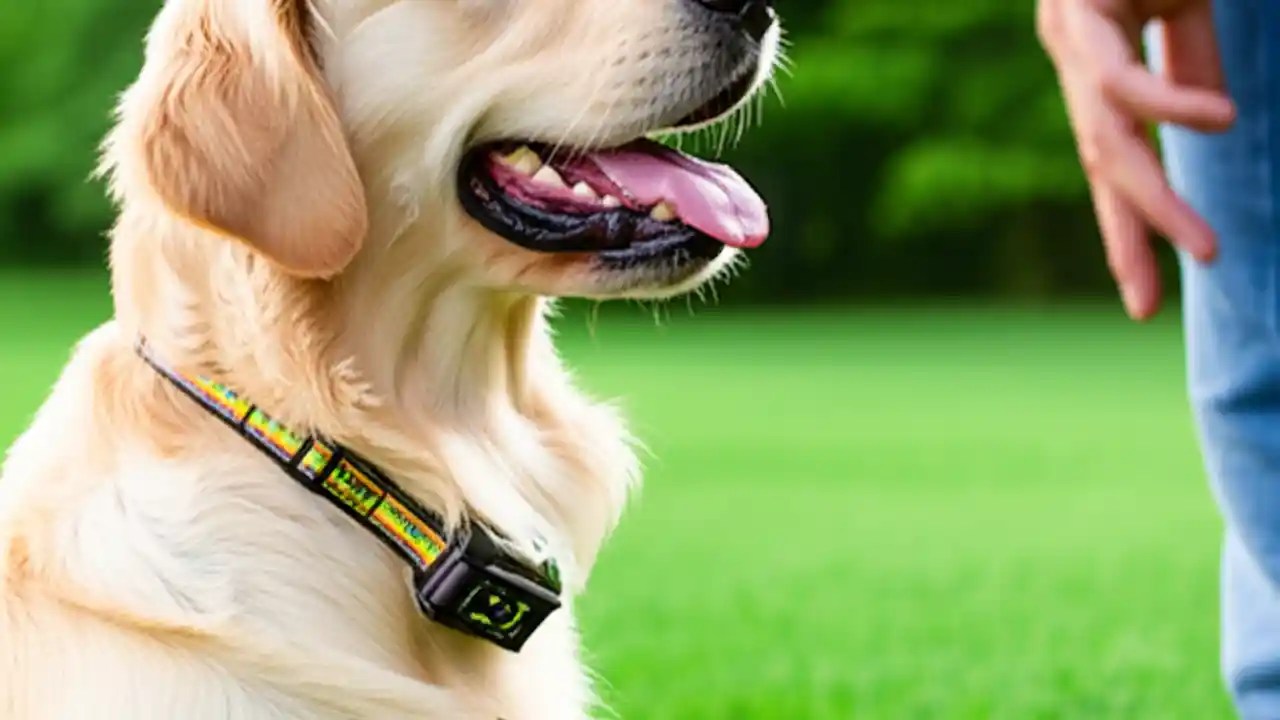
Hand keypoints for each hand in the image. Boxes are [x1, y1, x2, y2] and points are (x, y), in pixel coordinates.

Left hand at [1038, 0, 1234, 319]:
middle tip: (1144, 308)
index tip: (1142, 298)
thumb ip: (1189, 66)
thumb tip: (1216, 124)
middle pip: (1100, 168)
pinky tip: (1221, 121)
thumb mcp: (1185, 7)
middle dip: (1125, 240)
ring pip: (1106, 142)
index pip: (1109, 161)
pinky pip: (1123, 79)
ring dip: (1154, 203)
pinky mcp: (1079, 9)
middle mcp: (1073, 56)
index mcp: (1094, 64)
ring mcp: (1069, 34)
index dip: (1124, 229)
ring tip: (1206, 249)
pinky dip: (1173, 106)